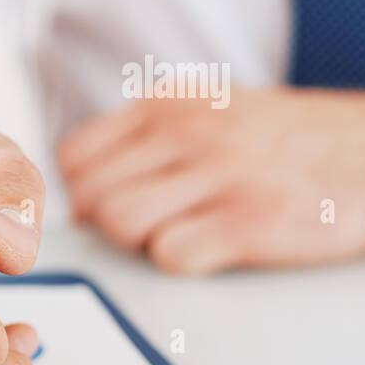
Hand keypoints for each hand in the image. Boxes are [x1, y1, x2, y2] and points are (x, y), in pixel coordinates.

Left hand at [58, 87, 364, 273]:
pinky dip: (187, 262)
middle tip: (158, 225)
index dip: (85, 195)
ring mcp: (221, 171)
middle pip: (91, 196)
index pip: (74, 158)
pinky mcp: (252, 219)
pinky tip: (220, 247)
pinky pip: (170, 255)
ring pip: (120, 223)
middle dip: (110, 225)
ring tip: (191, 231)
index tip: (114, 208)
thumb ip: (145, 144)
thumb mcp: (209, 114)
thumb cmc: (291, 144)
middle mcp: (188, 128)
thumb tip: (81, 203)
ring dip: (144, 244)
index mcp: (168, 102)